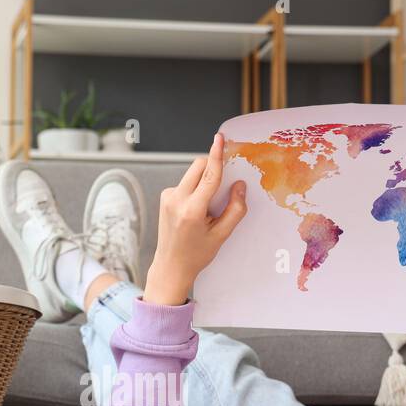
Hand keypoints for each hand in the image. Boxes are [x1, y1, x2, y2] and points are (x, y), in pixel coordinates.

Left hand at [144, 133, 247, 305]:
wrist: (170, 266)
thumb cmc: (196, 254)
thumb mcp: (221, 236)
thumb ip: (235, 210)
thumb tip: (240, 187)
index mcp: (191, 210)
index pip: (209, 176)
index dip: (217, 155)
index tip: (220, 139)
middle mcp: (176, 200)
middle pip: (198, 167)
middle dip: (212, 168)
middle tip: (223, 188)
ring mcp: (168, 197)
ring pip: (192, 174)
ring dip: (204, 181)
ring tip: (207, 209)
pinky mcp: (165, 196)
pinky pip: (186, 183)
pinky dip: (195, 189)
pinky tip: (196, 211)